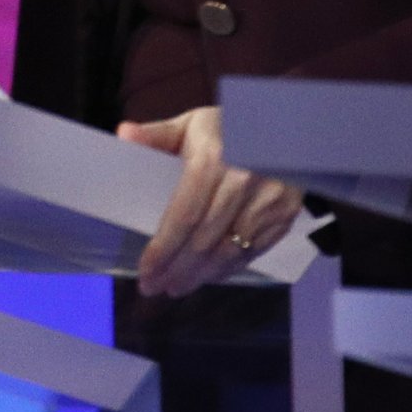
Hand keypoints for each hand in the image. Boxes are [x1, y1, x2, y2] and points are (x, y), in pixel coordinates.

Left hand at [119, 105, 302, 297]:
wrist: (287, 128)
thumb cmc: (230, 128)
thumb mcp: (193, 123)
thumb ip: (157, 134)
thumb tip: (123, 134)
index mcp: (214, 160)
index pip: (184, 215)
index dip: (164, 248)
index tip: (145, 270)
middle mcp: (243, 184)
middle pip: (205, 240)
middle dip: (177, 269)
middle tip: (154, 287)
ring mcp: (269, 203)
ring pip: (230, 251)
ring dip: (200, 275)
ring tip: (176, 287)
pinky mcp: (285, 215)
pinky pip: (253, 252)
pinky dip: (228, 269)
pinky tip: (208, 276)